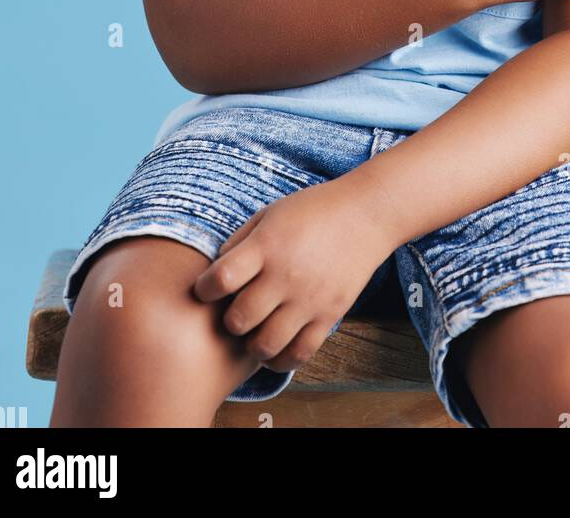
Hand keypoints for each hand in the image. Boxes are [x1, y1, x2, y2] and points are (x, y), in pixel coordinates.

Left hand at [192, 177, 392, 373]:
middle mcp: (286, 275)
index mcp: (267, 245)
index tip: (207, 288)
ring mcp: (310, 299)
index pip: (221, 279)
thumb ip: (239, 243)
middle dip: (228, 321)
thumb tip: (214, 275)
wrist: (365, 215)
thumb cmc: (312, 210)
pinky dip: (281, 359)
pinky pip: (300, 354)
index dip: (204, 288)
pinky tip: (276, 347)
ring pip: (266, 345)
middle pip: (239, 319)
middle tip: (233, 312)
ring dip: (252, 344)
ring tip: (254, 332)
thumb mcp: (270, 214)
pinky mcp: (330, 315)